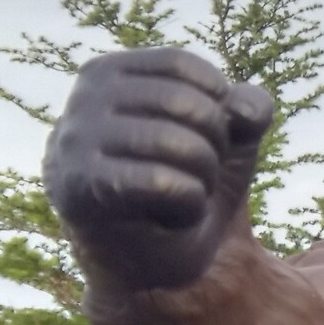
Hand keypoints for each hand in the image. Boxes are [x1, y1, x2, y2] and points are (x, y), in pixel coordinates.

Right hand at [43, 47, 274, 291]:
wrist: (157, 259)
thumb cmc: (188, 181)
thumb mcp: (233, 136)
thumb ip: (250, 107)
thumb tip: (240, 110)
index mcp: (110, 72)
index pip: (182, 65)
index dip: (217, 105)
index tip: (204, 137)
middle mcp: (82, 99)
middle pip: (187, 104)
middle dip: (215, 147)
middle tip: (194, 175)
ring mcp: (73, 143)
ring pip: (179, 145)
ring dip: (203, 180)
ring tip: (182, 195)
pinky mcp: (78, 189)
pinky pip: (163, 184)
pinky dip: (189, 206)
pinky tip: (169, 217)